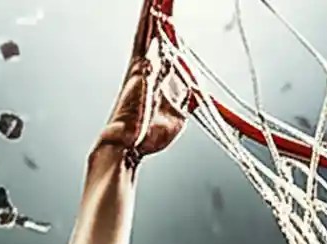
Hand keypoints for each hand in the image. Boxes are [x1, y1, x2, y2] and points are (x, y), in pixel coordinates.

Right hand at [97, 1, 189, 161]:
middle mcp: (146, 64)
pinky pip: (144, 36)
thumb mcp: (178, 116)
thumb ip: (185, 99)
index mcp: (156, 74)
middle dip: (158, 7)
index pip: (165, 40)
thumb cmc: (148, 135)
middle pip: (154, 27)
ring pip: (148, 26)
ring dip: (153, 7)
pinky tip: (154, 3)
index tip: (169, 4)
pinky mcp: (138, 66)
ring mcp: (141, 63)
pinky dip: (148, 19)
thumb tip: (196, 92)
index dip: (167, 22)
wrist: (130, 147)